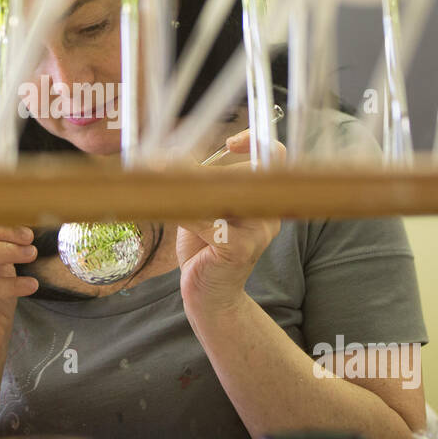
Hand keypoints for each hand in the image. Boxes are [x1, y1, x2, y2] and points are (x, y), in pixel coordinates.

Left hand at [176, 128, 281, 315]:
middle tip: (168, 165)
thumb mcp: (205, 209)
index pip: (274, 158)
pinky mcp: (239, 248)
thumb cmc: (205, 249)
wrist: (208, 296)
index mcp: (264, 199)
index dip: (254, 142)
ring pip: (222, 194)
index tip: (229, 143)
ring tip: (163, 185)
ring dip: (189, 190)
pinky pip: (208, 219)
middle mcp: (268, 213)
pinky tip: (173, 216)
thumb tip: (168, 154)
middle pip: (241, 173)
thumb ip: (202, 183)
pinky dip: (186, 215)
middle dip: (200, 170)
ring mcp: (258, 232)